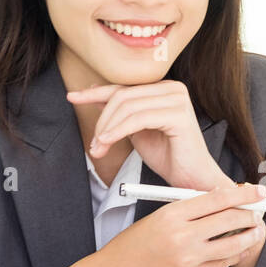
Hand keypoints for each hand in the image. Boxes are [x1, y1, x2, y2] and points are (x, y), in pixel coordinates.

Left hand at [66, 80, 229, 190]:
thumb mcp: (137, 130)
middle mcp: (173, 88)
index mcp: (165, 88)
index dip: (95, 92)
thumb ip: (122, 113)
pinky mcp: (179, 115)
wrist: (193, 179)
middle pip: (123, 96)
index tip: (72, 97)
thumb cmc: (168, 157)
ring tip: (99, 148)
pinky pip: (138, 119)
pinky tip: (107, 142)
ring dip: (107, 129)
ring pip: (128, 107)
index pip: (124, 87)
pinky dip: (118, 131)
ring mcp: (178, 99)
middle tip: (94, 144)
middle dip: (102, 120)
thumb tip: (96, 95)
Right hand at [80, 182, 265, 266]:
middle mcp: (182, 236)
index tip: (258, 192)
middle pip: (229, 219)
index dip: (243, 194)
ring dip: (249, 236)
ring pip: (232, 244)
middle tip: (259, 211)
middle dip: (251, 214)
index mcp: (172, 214)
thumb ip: (189, 210)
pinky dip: (235, 254)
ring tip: (255, 230)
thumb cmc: (136, 243)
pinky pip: (222, 264)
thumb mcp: (159, 217)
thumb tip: (223, 201)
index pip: (218, 199)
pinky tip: (239, 248)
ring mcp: (188, 259)